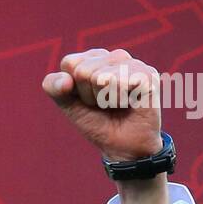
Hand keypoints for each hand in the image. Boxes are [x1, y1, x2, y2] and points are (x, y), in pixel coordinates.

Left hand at [42, 48, 161, 161]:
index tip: (88, 100)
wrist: (122, 147)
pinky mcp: (146, 74)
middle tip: (104, 105)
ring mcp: (132, 63)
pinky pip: (119, 83)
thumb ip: (55, 88)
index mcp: (94, 58)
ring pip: (100, 77)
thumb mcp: (69, 105)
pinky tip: (129, 103)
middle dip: (89, 95)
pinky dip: (119, 101)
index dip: (74, 88)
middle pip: (83, 71)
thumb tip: (65, 80)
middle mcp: (114, 56)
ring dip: (105, 100)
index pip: (69, 63)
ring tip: (116, 105)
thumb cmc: (98, 123)